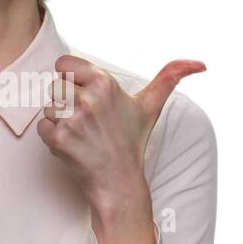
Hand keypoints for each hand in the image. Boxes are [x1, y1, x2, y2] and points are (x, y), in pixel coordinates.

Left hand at [36, 55, 205, 206]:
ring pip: (48, 106)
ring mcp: (73, 119)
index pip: (63, 63)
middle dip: (66, 101)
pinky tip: (72, 144)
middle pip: (55, 85)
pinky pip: (42, 127)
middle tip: (86, 119)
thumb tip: (200, 64)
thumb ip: (170, 77)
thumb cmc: (132, 140)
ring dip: (59, 119)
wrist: (119, 180)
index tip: (86, 95)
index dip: (71, 79)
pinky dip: (51, 137)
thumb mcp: (150, 106)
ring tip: (81, 132)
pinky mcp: (59, 139)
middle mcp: (88, 98)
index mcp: (104, 82)